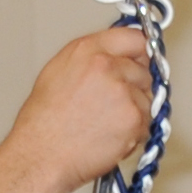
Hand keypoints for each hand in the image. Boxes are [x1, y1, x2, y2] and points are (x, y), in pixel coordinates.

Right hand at [9, 24, 155, 192]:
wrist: (43, 154)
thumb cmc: (44, 122)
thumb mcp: (59, 71)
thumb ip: (92, 58)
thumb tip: (114, 56)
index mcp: (87, 50)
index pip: (133, 38)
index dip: (139, 51)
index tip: (142, 59)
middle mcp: (106, 66)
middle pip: (144, 70)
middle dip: (135, 86)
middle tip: (114, 103)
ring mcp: (122, 92)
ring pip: (148, 98)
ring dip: (136, 111)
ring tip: (107, 122)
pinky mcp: (133, 117)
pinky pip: (147, 122)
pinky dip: (135, 131)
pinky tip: (111, 134)